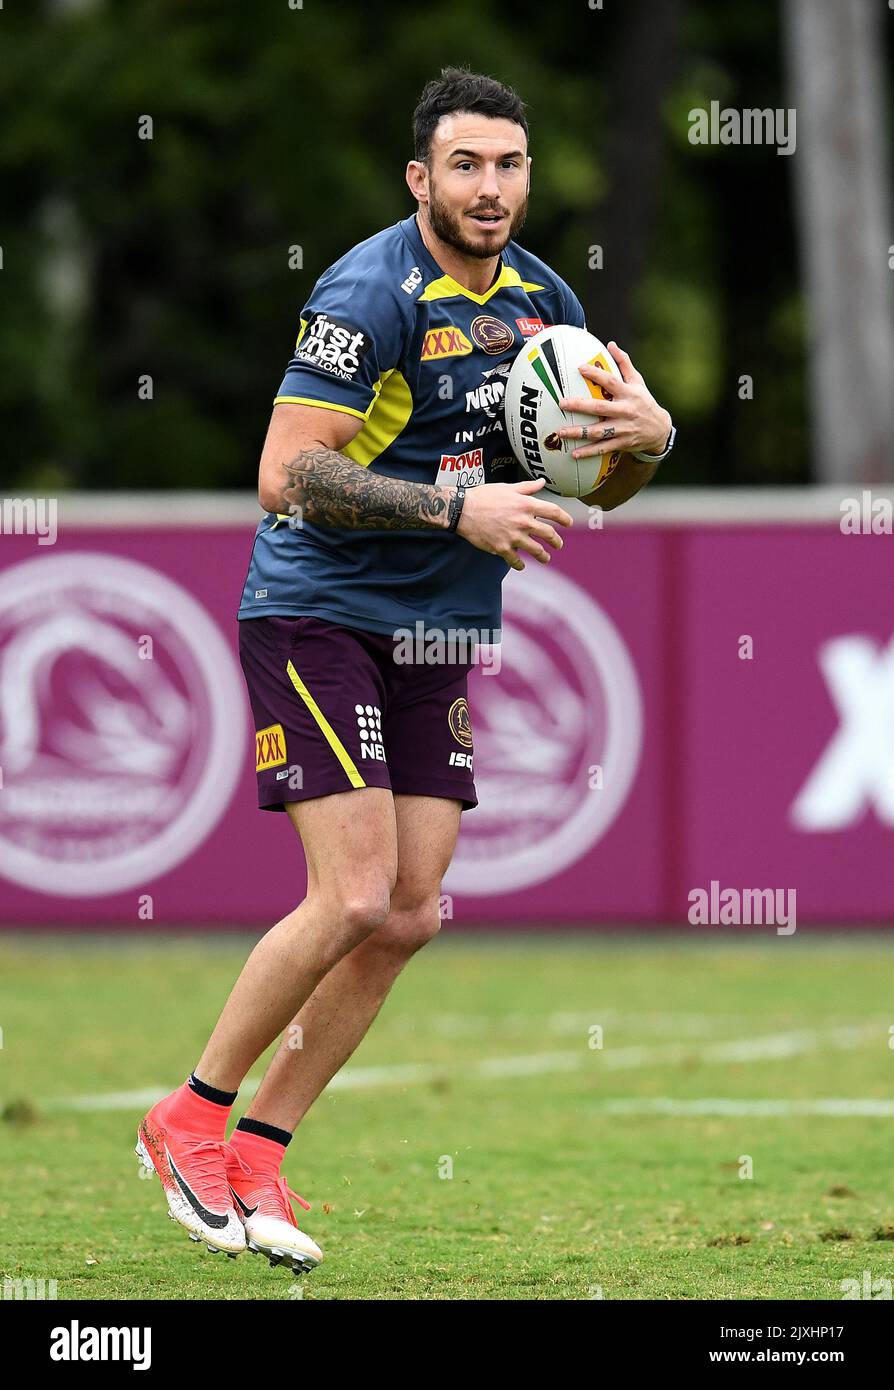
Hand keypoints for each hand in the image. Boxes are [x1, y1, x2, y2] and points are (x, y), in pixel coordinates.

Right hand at [456, 478, 572, 571]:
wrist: (463, 510)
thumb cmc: (484, 496)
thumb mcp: (507, 488)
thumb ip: (527, 487)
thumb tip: (541, 482)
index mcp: (526, 505)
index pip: (553, 512)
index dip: (564, 518)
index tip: (568, 523)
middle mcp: (523, 522)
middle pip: (549, 534)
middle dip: (556, 541)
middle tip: (558, 545)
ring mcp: (513, 537)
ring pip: (537, 550)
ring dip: (544, 556)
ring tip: (546, 558)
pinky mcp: (502, 548)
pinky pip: (516, 560)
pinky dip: (520, 564)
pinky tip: (521, 565)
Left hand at [557, 341, 670, 459]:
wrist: (660, 429)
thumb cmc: (644, 402)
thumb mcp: (638, 382)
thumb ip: (624, 363)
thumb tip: (611, 344)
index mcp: (629, 393)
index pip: (611, 381)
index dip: (596, 374)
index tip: (580, 368)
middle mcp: (626, 411)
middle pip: (600, 408)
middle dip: (579, 406)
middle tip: (561, 403)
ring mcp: (624, 429)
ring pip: (598, 431)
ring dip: (579, 432)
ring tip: (560, 431)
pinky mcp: (622, 444)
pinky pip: (603, 448)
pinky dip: (589, 452)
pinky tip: (574, 454)